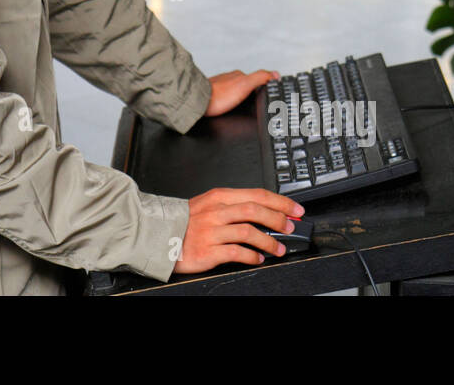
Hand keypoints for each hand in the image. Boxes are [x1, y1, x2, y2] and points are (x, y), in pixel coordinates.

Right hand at [171, 188, 304, 273]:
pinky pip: (236, 252)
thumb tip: (264, 212)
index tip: (295, 209)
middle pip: (255, 210)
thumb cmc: (186, 222)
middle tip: (291, 227)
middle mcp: (216, 211)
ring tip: (279, 249)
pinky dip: (252, 256)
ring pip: (248, 231)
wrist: (159, 235)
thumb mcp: (209, 205)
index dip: (280, 202)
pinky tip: (258, 259)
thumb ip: (233, 206)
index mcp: (219, 197)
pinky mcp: (208, 250)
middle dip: (278, 219)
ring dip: (269, 241)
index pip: (256, 194)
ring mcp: (211, 231)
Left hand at [204, 69, 278, 116]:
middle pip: (244, 84)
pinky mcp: (212, 95)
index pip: (254, 79)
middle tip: (258, 100)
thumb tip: (275, 74)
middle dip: (251, 92)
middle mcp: (228, 79)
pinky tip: (229, 106)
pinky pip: (224, 97)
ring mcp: (219, 86)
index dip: (262, 86)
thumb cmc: (219, 96)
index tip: (267, 91)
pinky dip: (229, 101)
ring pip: (234, 91)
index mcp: (238, 76)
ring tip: (245, 104)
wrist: (198, 102)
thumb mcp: (245, 85)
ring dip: (239, 97)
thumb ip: (260, 78)